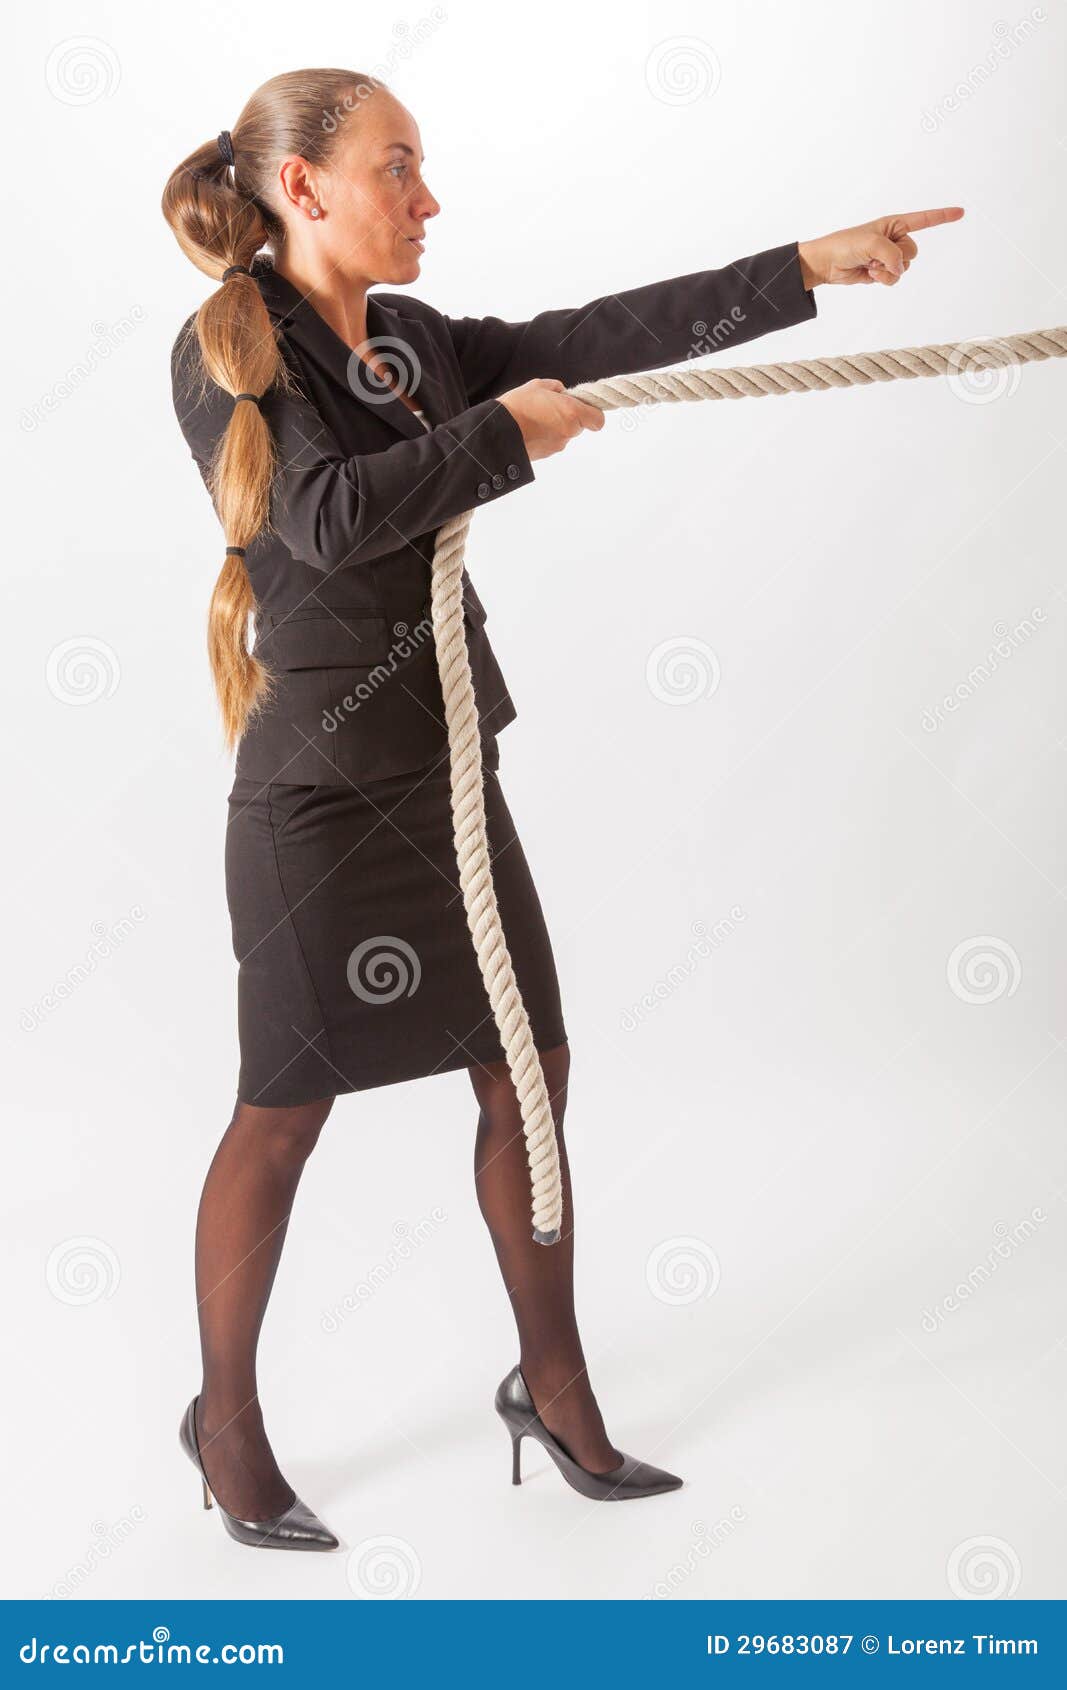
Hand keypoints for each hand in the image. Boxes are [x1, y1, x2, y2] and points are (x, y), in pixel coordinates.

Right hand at [497, 378, 604, 461]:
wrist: (498, 432)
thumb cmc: (518, 406)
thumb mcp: (538, 385)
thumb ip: (556, 387)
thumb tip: (562, 392)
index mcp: (572, 413)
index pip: (598, 420)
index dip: (592, 413)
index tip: (581, 407)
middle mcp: (569, 432)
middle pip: (579, 426)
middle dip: (569, 417)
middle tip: (551, 407)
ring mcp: (558, 445)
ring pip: (564, 435)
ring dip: (556, 427)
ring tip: (536, 417)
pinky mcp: (546, 455)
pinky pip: (552, 442)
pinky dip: (545, 436)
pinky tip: (531, 428)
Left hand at [797, 207, 964, 287]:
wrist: (827, 263)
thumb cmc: (846, 245)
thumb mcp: (871, 243)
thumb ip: (891, 254)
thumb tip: (900, 269)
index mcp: (895, 224)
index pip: (924, 219)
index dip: (943, 216)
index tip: (961, 212)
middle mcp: (895, 238)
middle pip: (913, 252)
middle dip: (897, 257)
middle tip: (877, 256)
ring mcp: (889, 256)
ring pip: (905, 268)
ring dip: (888, 270)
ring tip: (870, 265)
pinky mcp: (882, 271)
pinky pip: (895, 278)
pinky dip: (884, 279)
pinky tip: (870, 274)